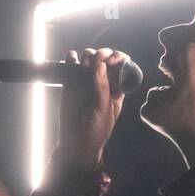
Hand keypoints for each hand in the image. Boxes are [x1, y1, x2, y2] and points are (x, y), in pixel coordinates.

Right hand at [56, 47, 128, 167]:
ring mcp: (87, 79)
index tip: (112, 61)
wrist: (76, 142)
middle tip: (98, 61)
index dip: (119, 58)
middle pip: (107, 57)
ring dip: (89, 55)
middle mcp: (103, 80)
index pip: (123, 65)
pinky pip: (72, 63)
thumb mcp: (104, 110)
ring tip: (85, 66)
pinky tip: (72, 60)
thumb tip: (101, 65)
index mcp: (117, 87)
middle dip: (104, 54)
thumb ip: (103, 87)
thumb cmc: (96, 130)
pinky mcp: (71, 81)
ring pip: (90, 56)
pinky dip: (72, 57)